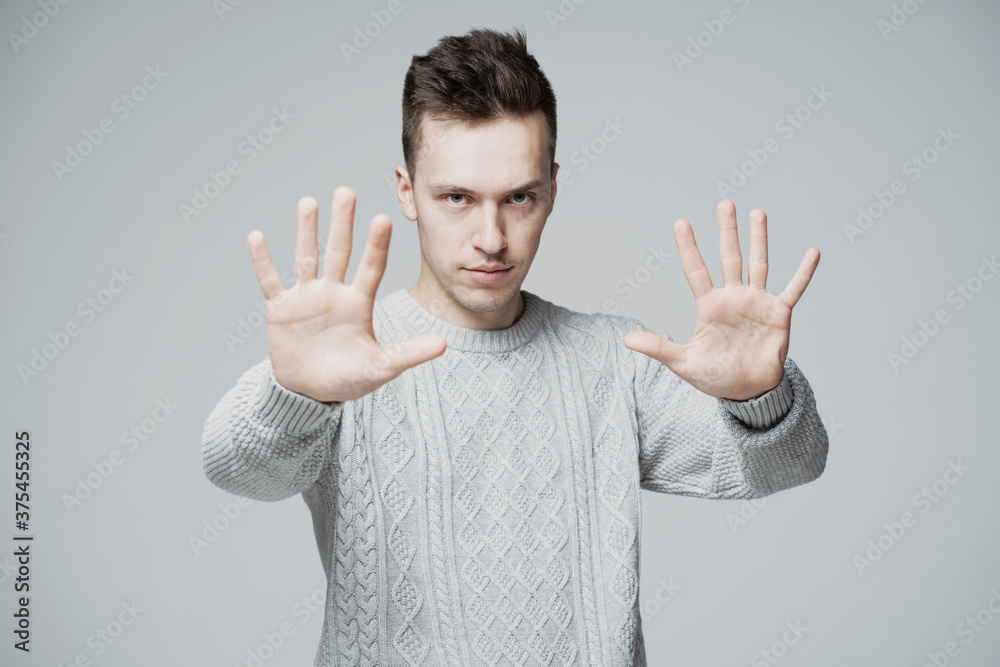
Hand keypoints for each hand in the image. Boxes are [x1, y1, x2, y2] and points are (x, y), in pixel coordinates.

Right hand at [247, 186, 446, 402]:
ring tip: (309, 202)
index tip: (383, 218)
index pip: (371, 267)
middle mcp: (333, 293)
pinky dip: (263, 261)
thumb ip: (409, 354)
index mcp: (359, 303)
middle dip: (343, 222)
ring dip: (307, 231)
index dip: (376, 245)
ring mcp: (306, 298)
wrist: (310, 393)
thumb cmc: (349, 378)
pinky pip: (270, 281)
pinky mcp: (280, 309)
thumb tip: (443, 345)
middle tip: (346, 192)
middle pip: (339, 251)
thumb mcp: (381, 368)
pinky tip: (257, 236)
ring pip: (306, 258)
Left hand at [623, 200, 818, 400]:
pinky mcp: (778, 313)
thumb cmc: (715, 376)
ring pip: (758, 263)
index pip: (696, 270)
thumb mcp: (684, 363)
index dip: (688, 247)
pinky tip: (813, 253)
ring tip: (757, 213)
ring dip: (759, 239)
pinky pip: (793, 289)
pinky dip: (803, 273)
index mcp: (709, 306)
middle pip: (729, 257)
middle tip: (724, 204)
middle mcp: (733, 297)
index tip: (680, 223)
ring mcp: (756, 302)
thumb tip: (627, 340)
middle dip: (726, 231)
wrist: (747, 392)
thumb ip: (659, 348)